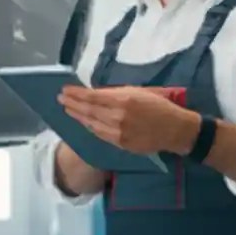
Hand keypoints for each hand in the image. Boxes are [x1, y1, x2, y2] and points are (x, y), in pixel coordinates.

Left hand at [58, 85, 199, 154]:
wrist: (175, 130)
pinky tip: (84, 122)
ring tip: (68, 109)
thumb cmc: (160, 106)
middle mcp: (117, 116)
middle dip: (73, 104)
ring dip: (78, 116)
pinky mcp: (120, 143)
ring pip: (92, 123)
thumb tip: (97, 94)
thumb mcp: (139, 92)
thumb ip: (117, 93)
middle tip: (60, 99)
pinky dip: (90, 127)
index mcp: (123, 100)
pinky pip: (100, 134)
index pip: (92, 97)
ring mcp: (118, 132)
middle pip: (88, 110)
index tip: (65, 90)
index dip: (76, 94)